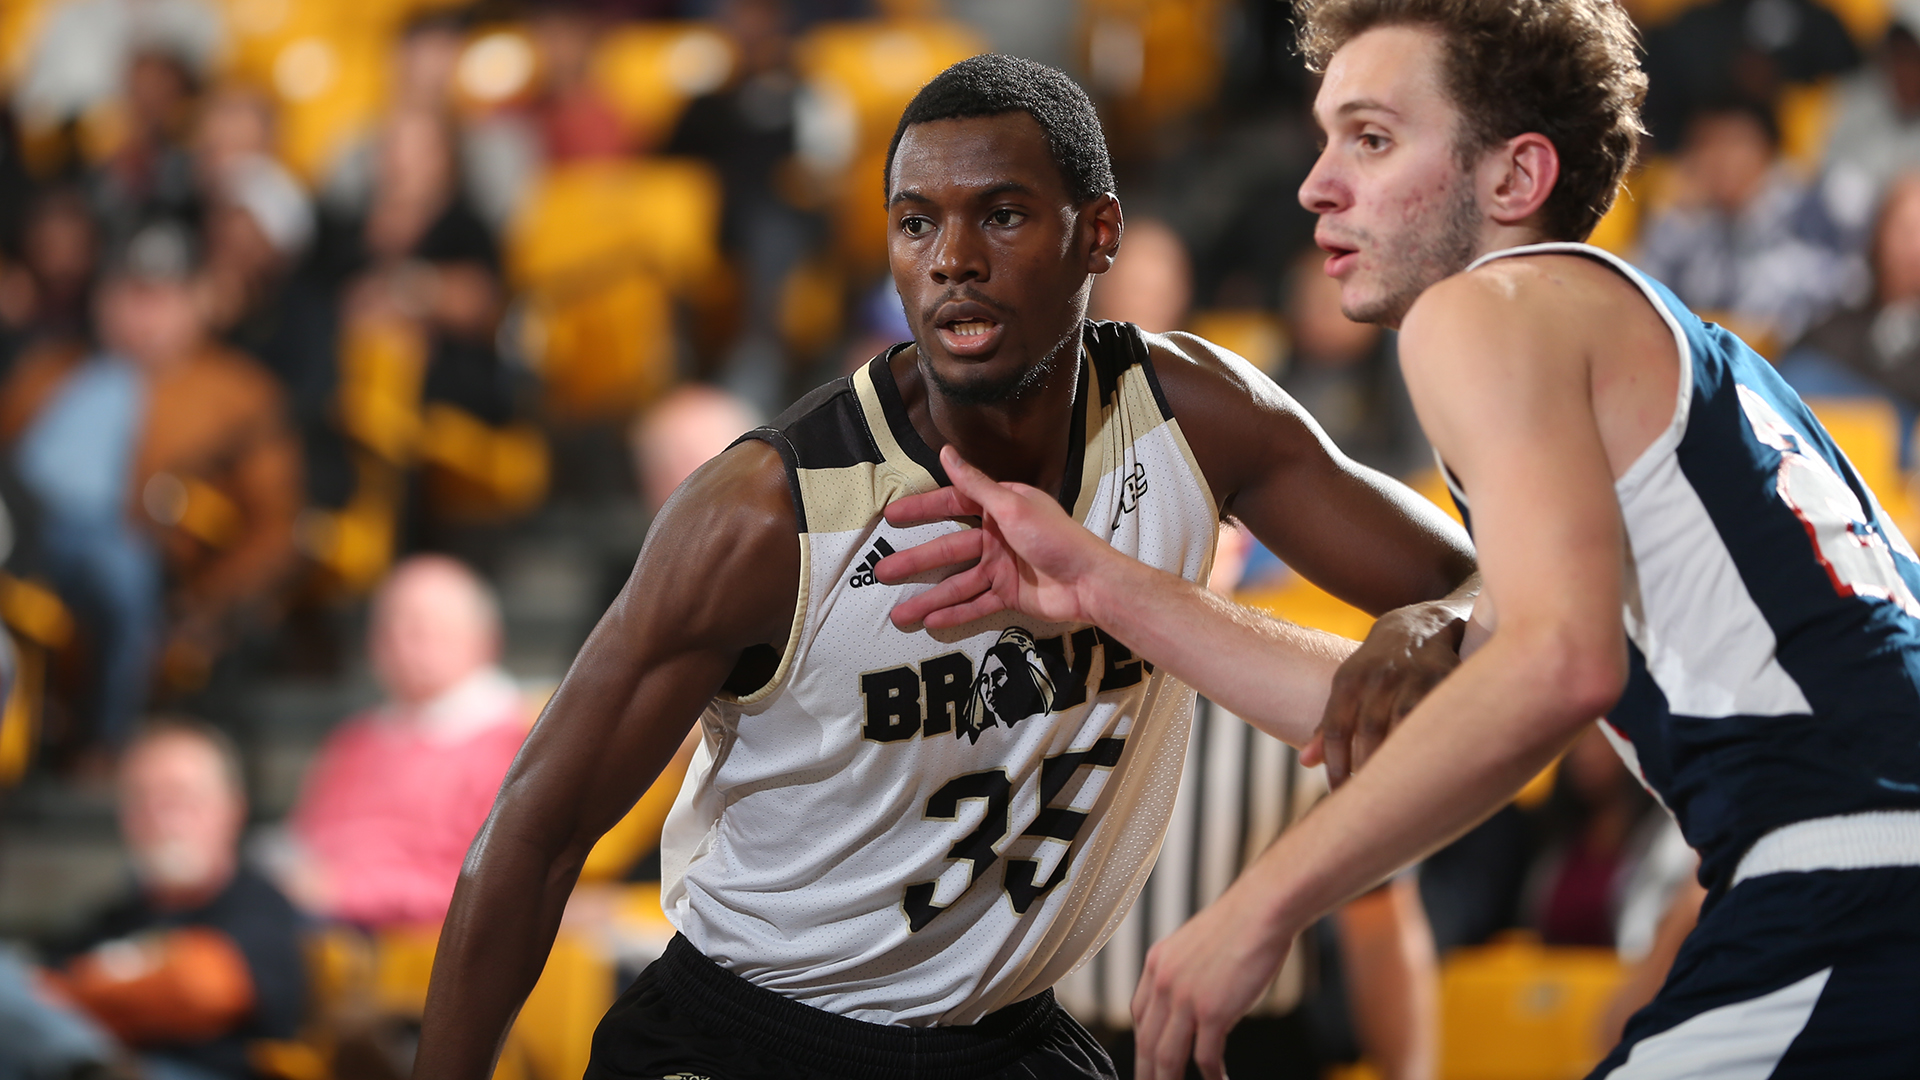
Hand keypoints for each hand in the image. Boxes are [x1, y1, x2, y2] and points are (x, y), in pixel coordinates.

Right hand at [878, 445, 1116, 630]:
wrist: (1089, 582)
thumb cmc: (1054, 537)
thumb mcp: (1012, 505)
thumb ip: (975, 484)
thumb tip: (945, 451)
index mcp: (999, 509)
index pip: (952, 506)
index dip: (922, 510)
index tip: (892, 516)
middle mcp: (997, 537)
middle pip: (948, 550)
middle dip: (915, 562)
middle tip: (881, 571)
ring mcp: (1002, 569)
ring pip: (957, 583)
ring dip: (929, 598)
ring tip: (899, 614)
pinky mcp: (1009, 596)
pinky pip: (976, 605)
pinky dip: (955, 614)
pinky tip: (931, 622)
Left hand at [1132, 887, 1292, 1079]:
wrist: (1261, 910)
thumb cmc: (1239, 924)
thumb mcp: (1194, 944)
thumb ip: (1185, 971)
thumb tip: (1192, 998)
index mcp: (1157, 963)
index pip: (1139, 1014)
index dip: (1143, 1042)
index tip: (1149, 1057)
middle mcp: (1163, 981)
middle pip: (1146, 1041)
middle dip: (1147, 1071)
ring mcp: (1185, 998)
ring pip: (1167, 1056)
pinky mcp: (1212, 1011)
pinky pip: (1205, 1056)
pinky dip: (1210, 1075)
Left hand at [1306, 598, 1466, 785]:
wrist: (1422, 623)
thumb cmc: (1378, 666)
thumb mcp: (1348, 686)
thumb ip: (1328, 724)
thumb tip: (1305, 763)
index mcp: (1348, 680)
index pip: (1337, 730)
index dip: (1336, 767)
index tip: (1339, 795)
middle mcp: (1379, 676)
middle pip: (1369, 733)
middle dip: (1367, 770)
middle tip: (1370, 801)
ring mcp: (1414, 675)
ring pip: (1404, 727)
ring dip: (1399, 762)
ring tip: (1396, 790)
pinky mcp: (1448, 677)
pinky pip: (1438, 717)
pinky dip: (1432, 745)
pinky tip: (1428, 768)